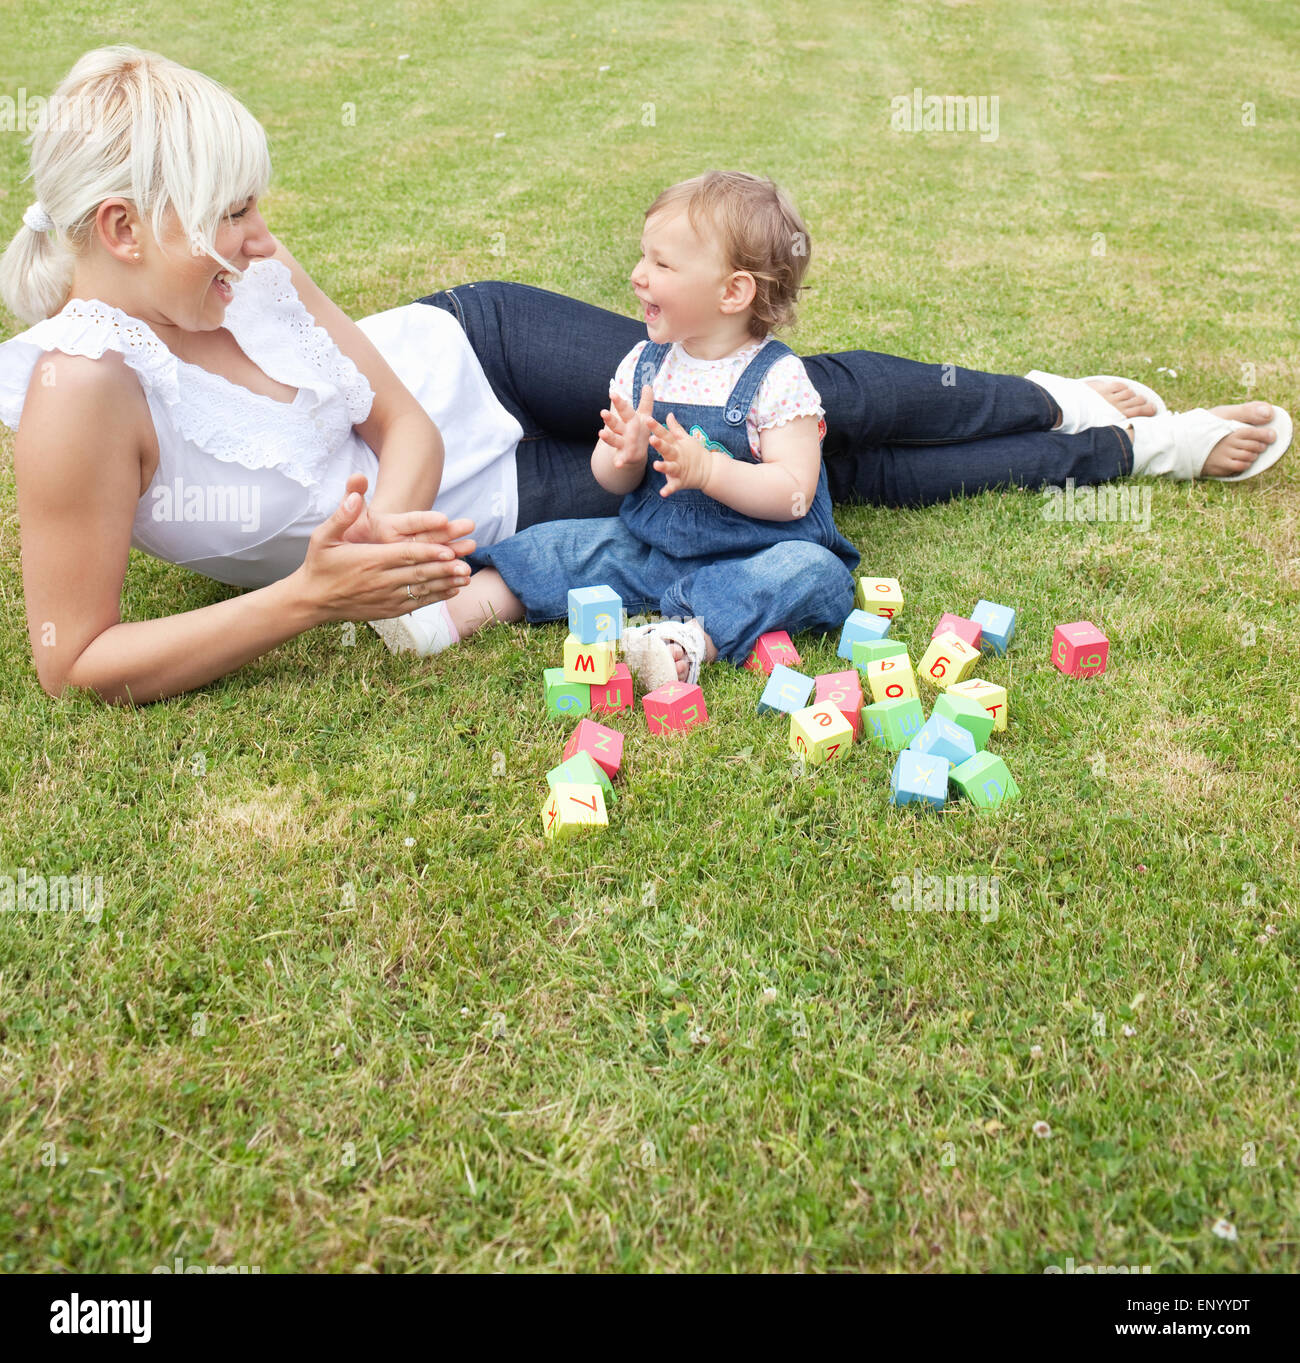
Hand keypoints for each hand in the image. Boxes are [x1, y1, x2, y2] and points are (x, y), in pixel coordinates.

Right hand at [298, 481, 477, 623]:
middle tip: (466, 564)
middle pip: (419, 573)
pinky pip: (417, 603)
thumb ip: (341, 516)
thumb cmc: (319, 564)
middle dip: (445, 569)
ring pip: (422, 589)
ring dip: (446, 584)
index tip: (449, 549)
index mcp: (369, 560)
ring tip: (467, 577)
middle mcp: (381, 580)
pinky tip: (453, 590)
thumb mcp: (323, 536)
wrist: (311, 599)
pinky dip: (436, 597)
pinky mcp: (388, 610)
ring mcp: (386, 597)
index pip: (405, 555)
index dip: (428, 552)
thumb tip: (356, 496)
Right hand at [598, 381, 654, 469]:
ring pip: (614, 439)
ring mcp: (622, 444)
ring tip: (601, 434)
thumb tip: (647, 384)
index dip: (619, 402)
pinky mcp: (624, 456)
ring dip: (608, 437)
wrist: (635, 452)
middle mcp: (623, 431)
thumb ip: (646, 401)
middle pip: (615, 424)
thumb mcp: (645, 416)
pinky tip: (617, 464)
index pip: (624, 409)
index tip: (612, 393)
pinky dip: (618, 462)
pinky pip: (621, 459)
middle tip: (603, 413)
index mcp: (630, 420)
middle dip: (610, 419)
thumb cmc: (639, 430)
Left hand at [649, 411, 717, 495]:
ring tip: (656, 465)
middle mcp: (676, 455)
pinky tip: (662, 493)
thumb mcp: (685, 439)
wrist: (708, 470)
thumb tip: (669, 414)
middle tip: (651, 439)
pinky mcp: (680, 482)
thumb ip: (675, 428)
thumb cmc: (693, 453)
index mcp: (675, 445)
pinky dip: (669, 490)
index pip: (665, 434)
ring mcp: (679, 469)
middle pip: (667, 449)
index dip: (656, 427)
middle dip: (660, 444)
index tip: (647, 419)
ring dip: (663, 466)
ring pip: (670, 467)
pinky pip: (673, 486)